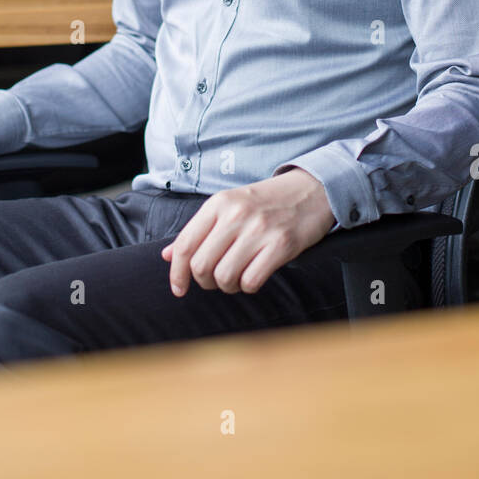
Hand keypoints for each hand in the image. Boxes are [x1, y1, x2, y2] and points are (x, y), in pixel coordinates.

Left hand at [161, 168, 335, 296]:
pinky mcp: (282, 244)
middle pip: (201, 265)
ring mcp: (259, 229)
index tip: (179, 288)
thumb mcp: (229, 206)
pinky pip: (251, 281)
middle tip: (217, 279)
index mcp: (218, 203)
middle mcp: (235, 215)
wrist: (311, 189)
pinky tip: (254, 276)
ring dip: (228, 286)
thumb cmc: (266, 202)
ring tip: (237, 278)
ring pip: (224, 276)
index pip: (185, 245)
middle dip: (205, 282)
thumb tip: (167, 256)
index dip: (177, 273)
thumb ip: (198, 231)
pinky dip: (248, 286)